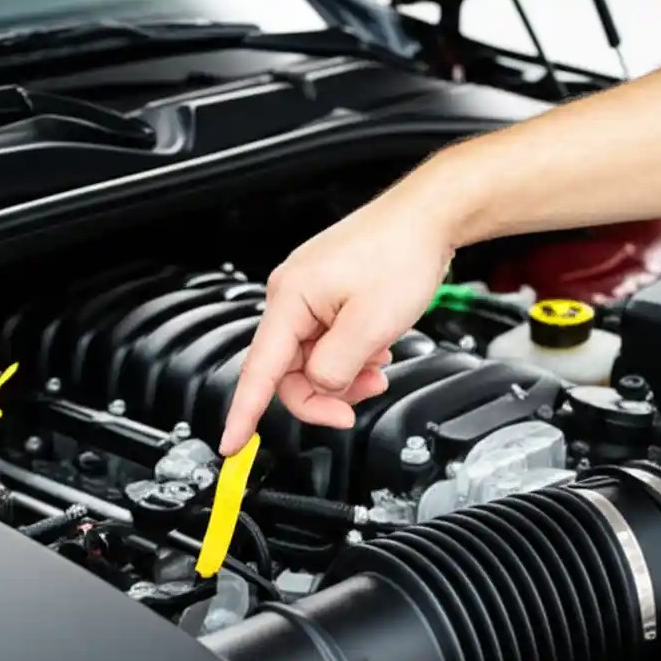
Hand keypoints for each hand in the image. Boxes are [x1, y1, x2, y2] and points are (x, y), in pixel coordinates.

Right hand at [218, 163, 463, 455]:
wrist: (428, 218)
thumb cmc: (401, 253)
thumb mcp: (371, 325)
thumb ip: (335, 368)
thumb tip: (319, 387)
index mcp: (291, 299)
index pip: (258, 370)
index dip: (243, 413)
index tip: (232, 442)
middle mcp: (291, 294)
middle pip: (291, 369)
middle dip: (327, 390)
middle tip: (365, 393)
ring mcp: (309, 293)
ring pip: (313, 358)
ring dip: (345, 372)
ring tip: (378, 363)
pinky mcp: (328, 293)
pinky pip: (328, 339)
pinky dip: (352, 353)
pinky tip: (376, 344)